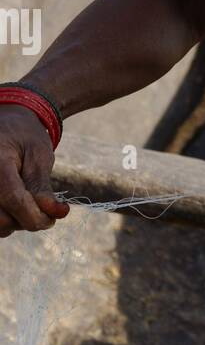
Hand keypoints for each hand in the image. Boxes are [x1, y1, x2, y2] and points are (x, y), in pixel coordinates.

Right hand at [0, 107, 69, 236]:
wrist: (4, 123)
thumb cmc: (24, 136)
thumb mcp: (39, 154)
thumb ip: (43, 186)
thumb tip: (55, 214)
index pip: (14, 199)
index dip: (38, 215)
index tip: (58, 214)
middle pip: (2, 218)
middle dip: (28, 219)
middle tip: (44, 206)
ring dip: (16, 222)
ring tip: (28, 202)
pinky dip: (6, 220)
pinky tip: (16, 206)